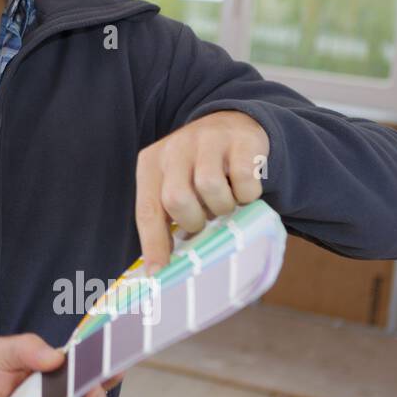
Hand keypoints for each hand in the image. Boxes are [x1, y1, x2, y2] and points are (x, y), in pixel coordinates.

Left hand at [135, 110, 268, 271]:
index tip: (159, 272)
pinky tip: (245, 189)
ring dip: (222, 206)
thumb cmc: (199, 169)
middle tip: (206, 218)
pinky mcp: (240, 141)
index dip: (154, 244)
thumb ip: (165, 218)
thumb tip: (160, 268)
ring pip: (210, 187)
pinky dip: (248, 193)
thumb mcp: (173, 184)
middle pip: (176, 199)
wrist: (233, 124)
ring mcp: (208, 141)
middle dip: (194, 220)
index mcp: (151, 163)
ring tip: (225, 202)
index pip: (148, 210)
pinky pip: (244, 178)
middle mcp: (175, 149)